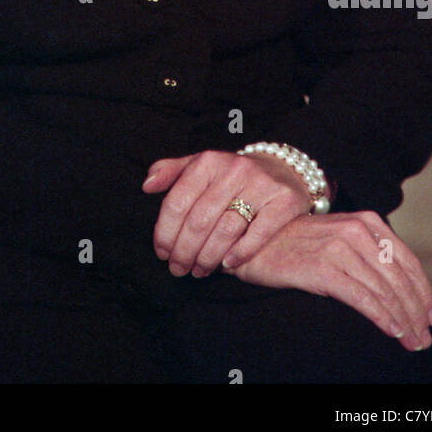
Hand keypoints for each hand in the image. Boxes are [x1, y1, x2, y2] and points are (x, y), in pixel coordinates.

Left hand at [142, 150, 313, 277]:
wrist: (282, 171)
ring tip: (199, 270)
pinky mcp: (284, 201)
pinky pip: (258, 234)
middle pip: (199, 220)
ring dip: (207, 258)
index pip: (178, 202)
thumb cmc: (231, 175)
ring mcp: (261, 185)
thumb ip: (171, 172)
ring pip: (226, 230)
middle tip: (177, 268)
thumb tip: (147, 185)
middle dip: (183, 251)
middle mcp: (235, 169)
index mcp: (209, 161)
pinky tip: (227, 264)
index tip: (161, 252)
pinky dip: (240, 253)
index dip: (165, 232)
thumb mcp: (201, 166)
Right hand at [224, 211, 431, 351]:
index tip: (431, 317)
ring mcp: (340, 248)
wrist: (256, 240)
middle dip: (417, 313)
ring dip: (404, 321)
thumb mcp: (340, 239)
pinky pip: (363, 298)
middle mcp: (357, 231)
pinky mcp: (323, 268)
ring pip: (385, 291)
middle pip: (400, 279)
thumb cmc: (299, 243)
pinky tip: (392, 331)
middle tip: (424, 339)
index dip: (424, 293)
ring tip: (412, 342)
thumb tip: (402, 289)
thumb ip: (369, 253)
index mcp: (367, 222)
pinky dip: (382, 317)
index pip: (407, 261)